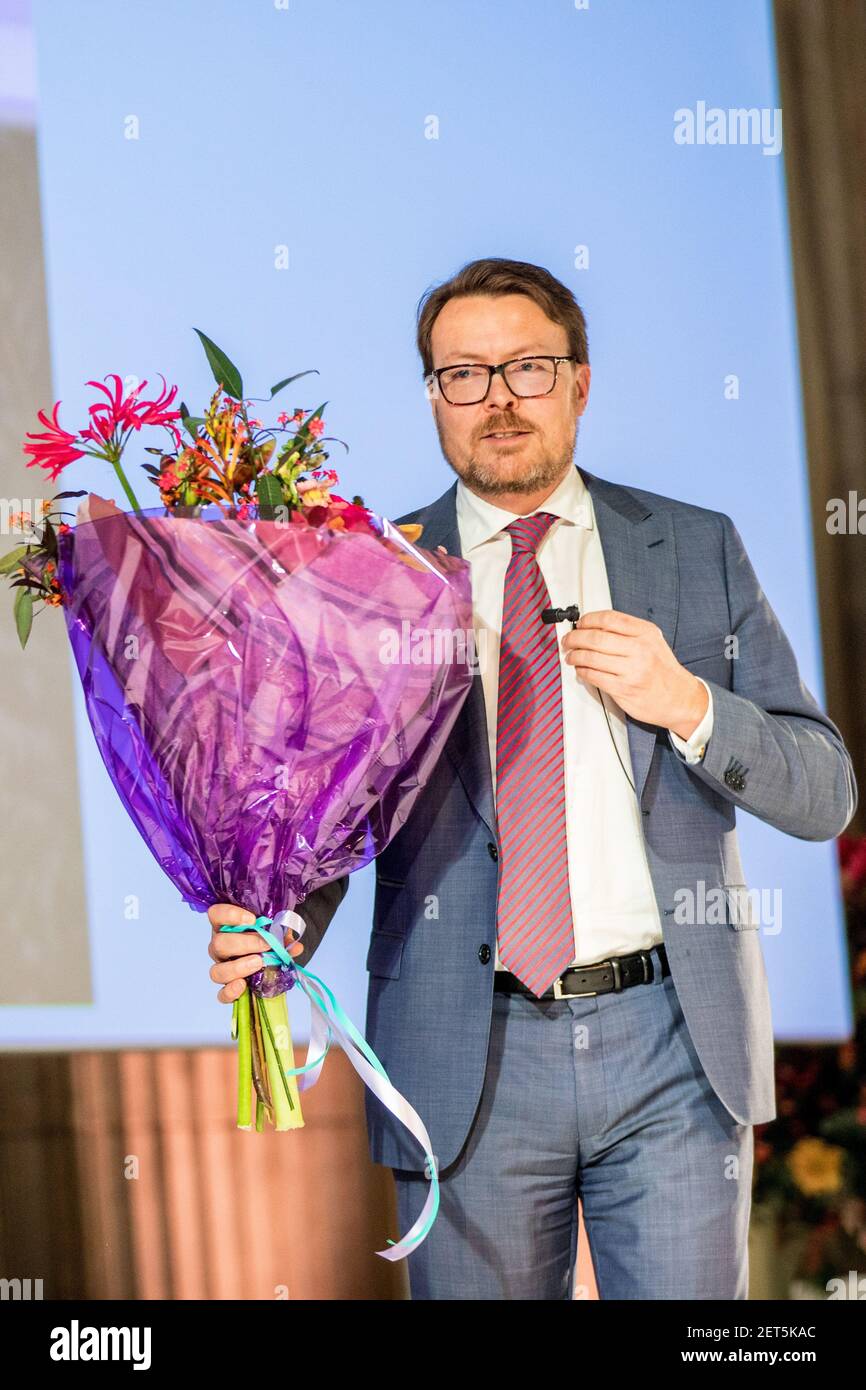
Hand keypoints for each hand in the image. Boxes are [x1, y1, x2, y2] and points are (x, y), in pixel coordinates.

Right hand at [207, 903, 303, 1003]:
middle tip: (265, 945)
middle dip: (244, 944)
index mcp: (226, 926)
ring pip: (216, 971)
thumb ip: (283, 936)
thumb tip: (295, 947)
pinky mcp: (228, 987)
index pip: (216, 914)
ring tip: (258, 963)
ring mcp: (222, 968)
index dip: (230, 915)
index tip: (252, 919)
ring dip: (238, 967)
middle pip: (218, 944)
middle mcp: (220, 946)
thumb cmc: (267, 938)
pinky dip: (230, 992)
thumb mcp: (275, 932)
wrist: (270, 958)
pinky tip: (243, 986)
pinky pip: (222, 994)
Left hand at [560, 609, 708, 738]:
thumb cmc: (662, 670)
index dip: (588, 620)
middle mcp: (640, 649)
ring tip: (571, 656)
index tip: (579, 624)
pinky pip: (594, 676)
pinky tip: (581, 670)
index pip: (609, 619)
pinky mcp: (624, 689)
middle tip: (568, 640)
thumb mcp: (652, 642)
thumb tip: (594, 627)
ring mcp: (632, 670)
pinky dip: (582, 672)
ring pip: (591, 657)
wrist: (680, 698)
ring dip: (575, 656)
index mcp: (646, 633)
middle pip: (596, 638)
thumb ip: (627, 632)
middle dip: (575, 638)